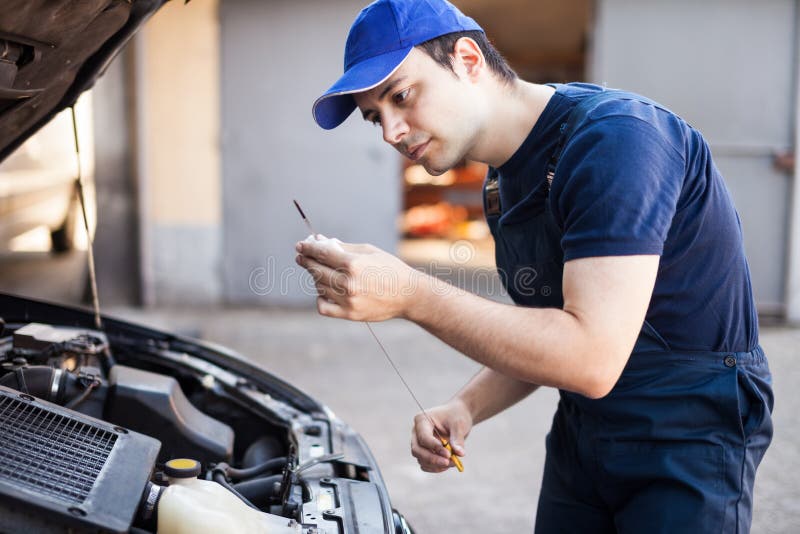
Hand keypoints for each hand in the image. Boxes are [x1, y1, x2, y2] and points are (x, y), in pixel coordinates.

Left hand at [295, 235, 427, 320]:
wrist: (408, 295)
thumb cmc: (389, 269)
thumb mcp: (369, 251)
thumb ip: (343, 247)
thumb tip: (320, 242)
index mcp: (354, 264)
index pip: (322, 253)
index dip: (308, 248)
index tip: (300, 245)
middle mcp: (349, 283)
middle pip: (316, 270)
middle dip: (307, 261)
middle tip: (302, 257)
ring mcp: (348, 300)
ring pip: (318, 286)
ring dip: (316, 277)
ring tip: (322, 272)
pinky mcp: (349, 314)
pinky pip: (323, 307)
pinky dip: (320, 298)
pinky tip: (325, 290)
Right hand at [410, 399, 471, 472]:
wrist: (458, 417)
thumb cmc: (457, 416)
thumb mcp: (459, 425)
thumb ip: (458, 439)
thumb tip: (460, 454)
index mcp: (422, 420)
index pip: (423, 437)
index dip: (434, 447)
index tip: (448, 454)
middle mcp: (416, 432)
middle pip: (417, 450)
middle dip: (432, 459)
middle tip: (447, 462)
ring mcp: (419, 443)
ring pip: (421, 459)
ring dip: (436, 465)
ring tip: (453, 462)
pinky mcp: (424, 451)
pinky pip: (425, 464)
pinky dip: (435, 467)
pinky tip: (447, 465)